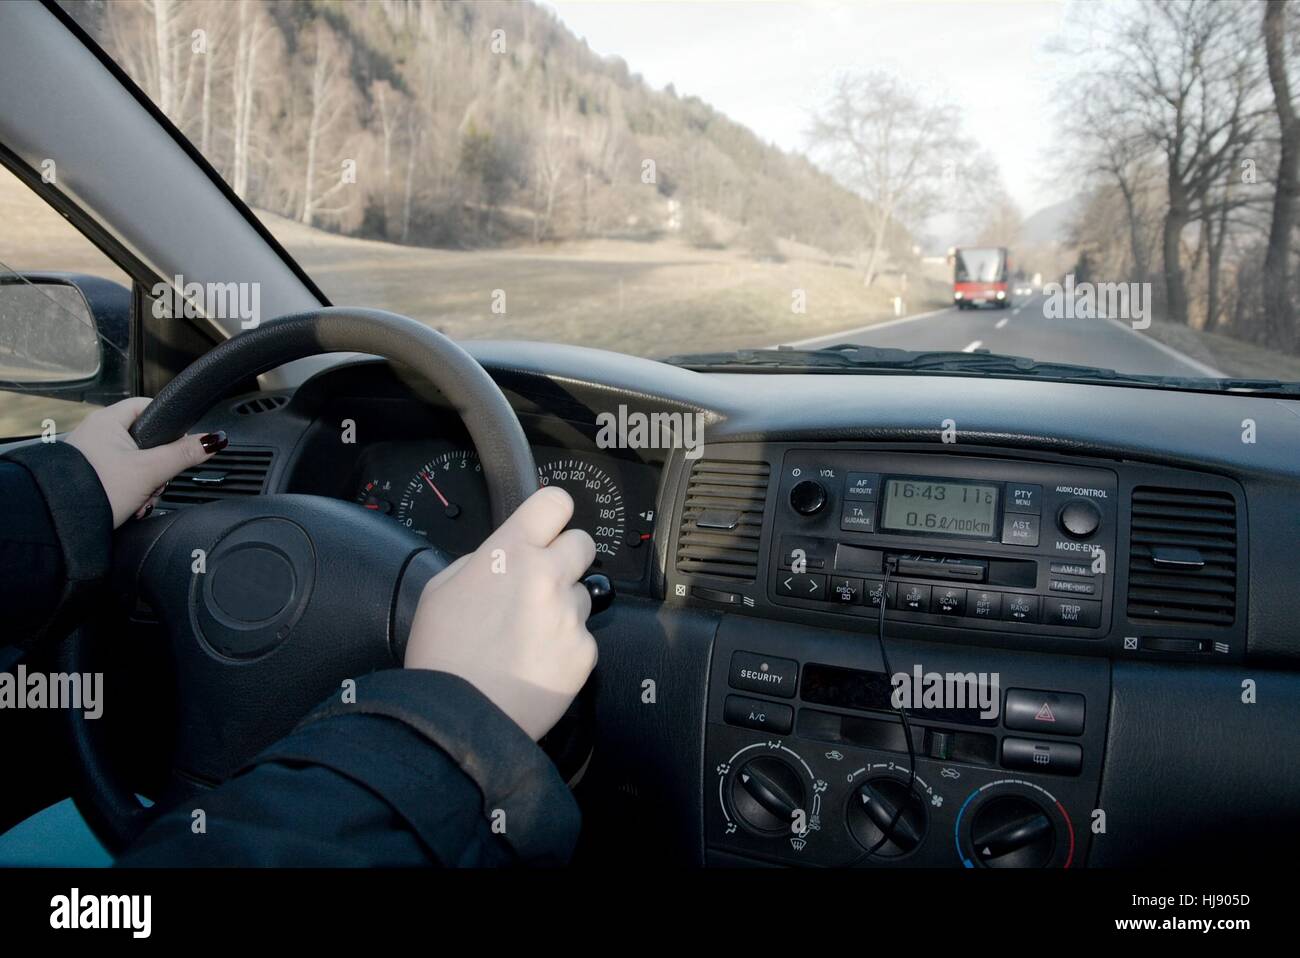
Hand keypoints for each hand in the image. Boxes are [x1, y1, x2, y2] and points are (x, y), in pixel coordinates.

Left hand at [65, 397, 227, 527]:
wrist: (60, 524)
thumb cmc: (94, 490)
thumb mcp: (150, 470)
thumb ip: (184, 454)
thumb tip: (214, 440)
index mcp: (107, 420)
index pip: (149, 407)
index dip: (170, 424)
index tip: (181, 442)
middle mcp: (96, 433)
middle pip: (146, 441)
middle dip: (159, 466)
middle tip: (157, 481)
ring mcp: (91, 456)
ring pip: (136, 462)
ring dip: (147, 483)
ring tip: (142, 498)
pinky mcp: (89, 476)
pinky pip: (122, 477)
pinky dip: (131, 491)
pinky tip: (131, 504)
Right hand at [404, 486, 597, 740]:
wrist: (457, 718)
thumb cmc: (441, 654)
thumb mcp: (440, 590)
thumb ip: (479, 562)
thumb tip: (505, 557)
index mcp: (510, 553)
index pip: (554, 502)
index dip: (552, 514)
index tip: (547, 528)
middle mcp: (547, 576)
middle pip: (583, 543)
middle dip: (565, 558)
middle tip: (542, 583)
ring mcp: (570, 615)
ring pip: (583, 595)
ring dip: (564, 607)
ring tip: (529, 636)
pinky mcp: (585, 652)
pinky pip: (583, 638)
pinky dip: (565, 648)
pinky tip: (535, 664)